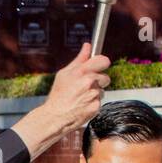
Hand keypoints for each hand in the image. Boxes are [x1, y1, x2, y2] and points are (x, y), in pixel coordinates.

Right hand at [11, 43, 110, 159]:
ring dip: (95, 93)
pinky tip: (82, 105)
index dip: (103, 63)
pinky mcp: (96, 107)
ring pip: (102, 91)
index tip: (101, 65)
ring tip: (81, 97)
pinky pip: (99, 102)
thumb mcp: (64, 73)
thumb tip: (87, 46)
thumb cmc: (58, 95)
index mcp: (81, 71)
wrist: (55, 117)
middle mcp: (89, 82)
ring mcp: (93, 95)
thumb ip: (79, 59)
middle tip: (86, 86)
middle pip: (106, 77)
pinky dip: (93, 104)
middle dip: (99, 81)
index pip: (103, 60)